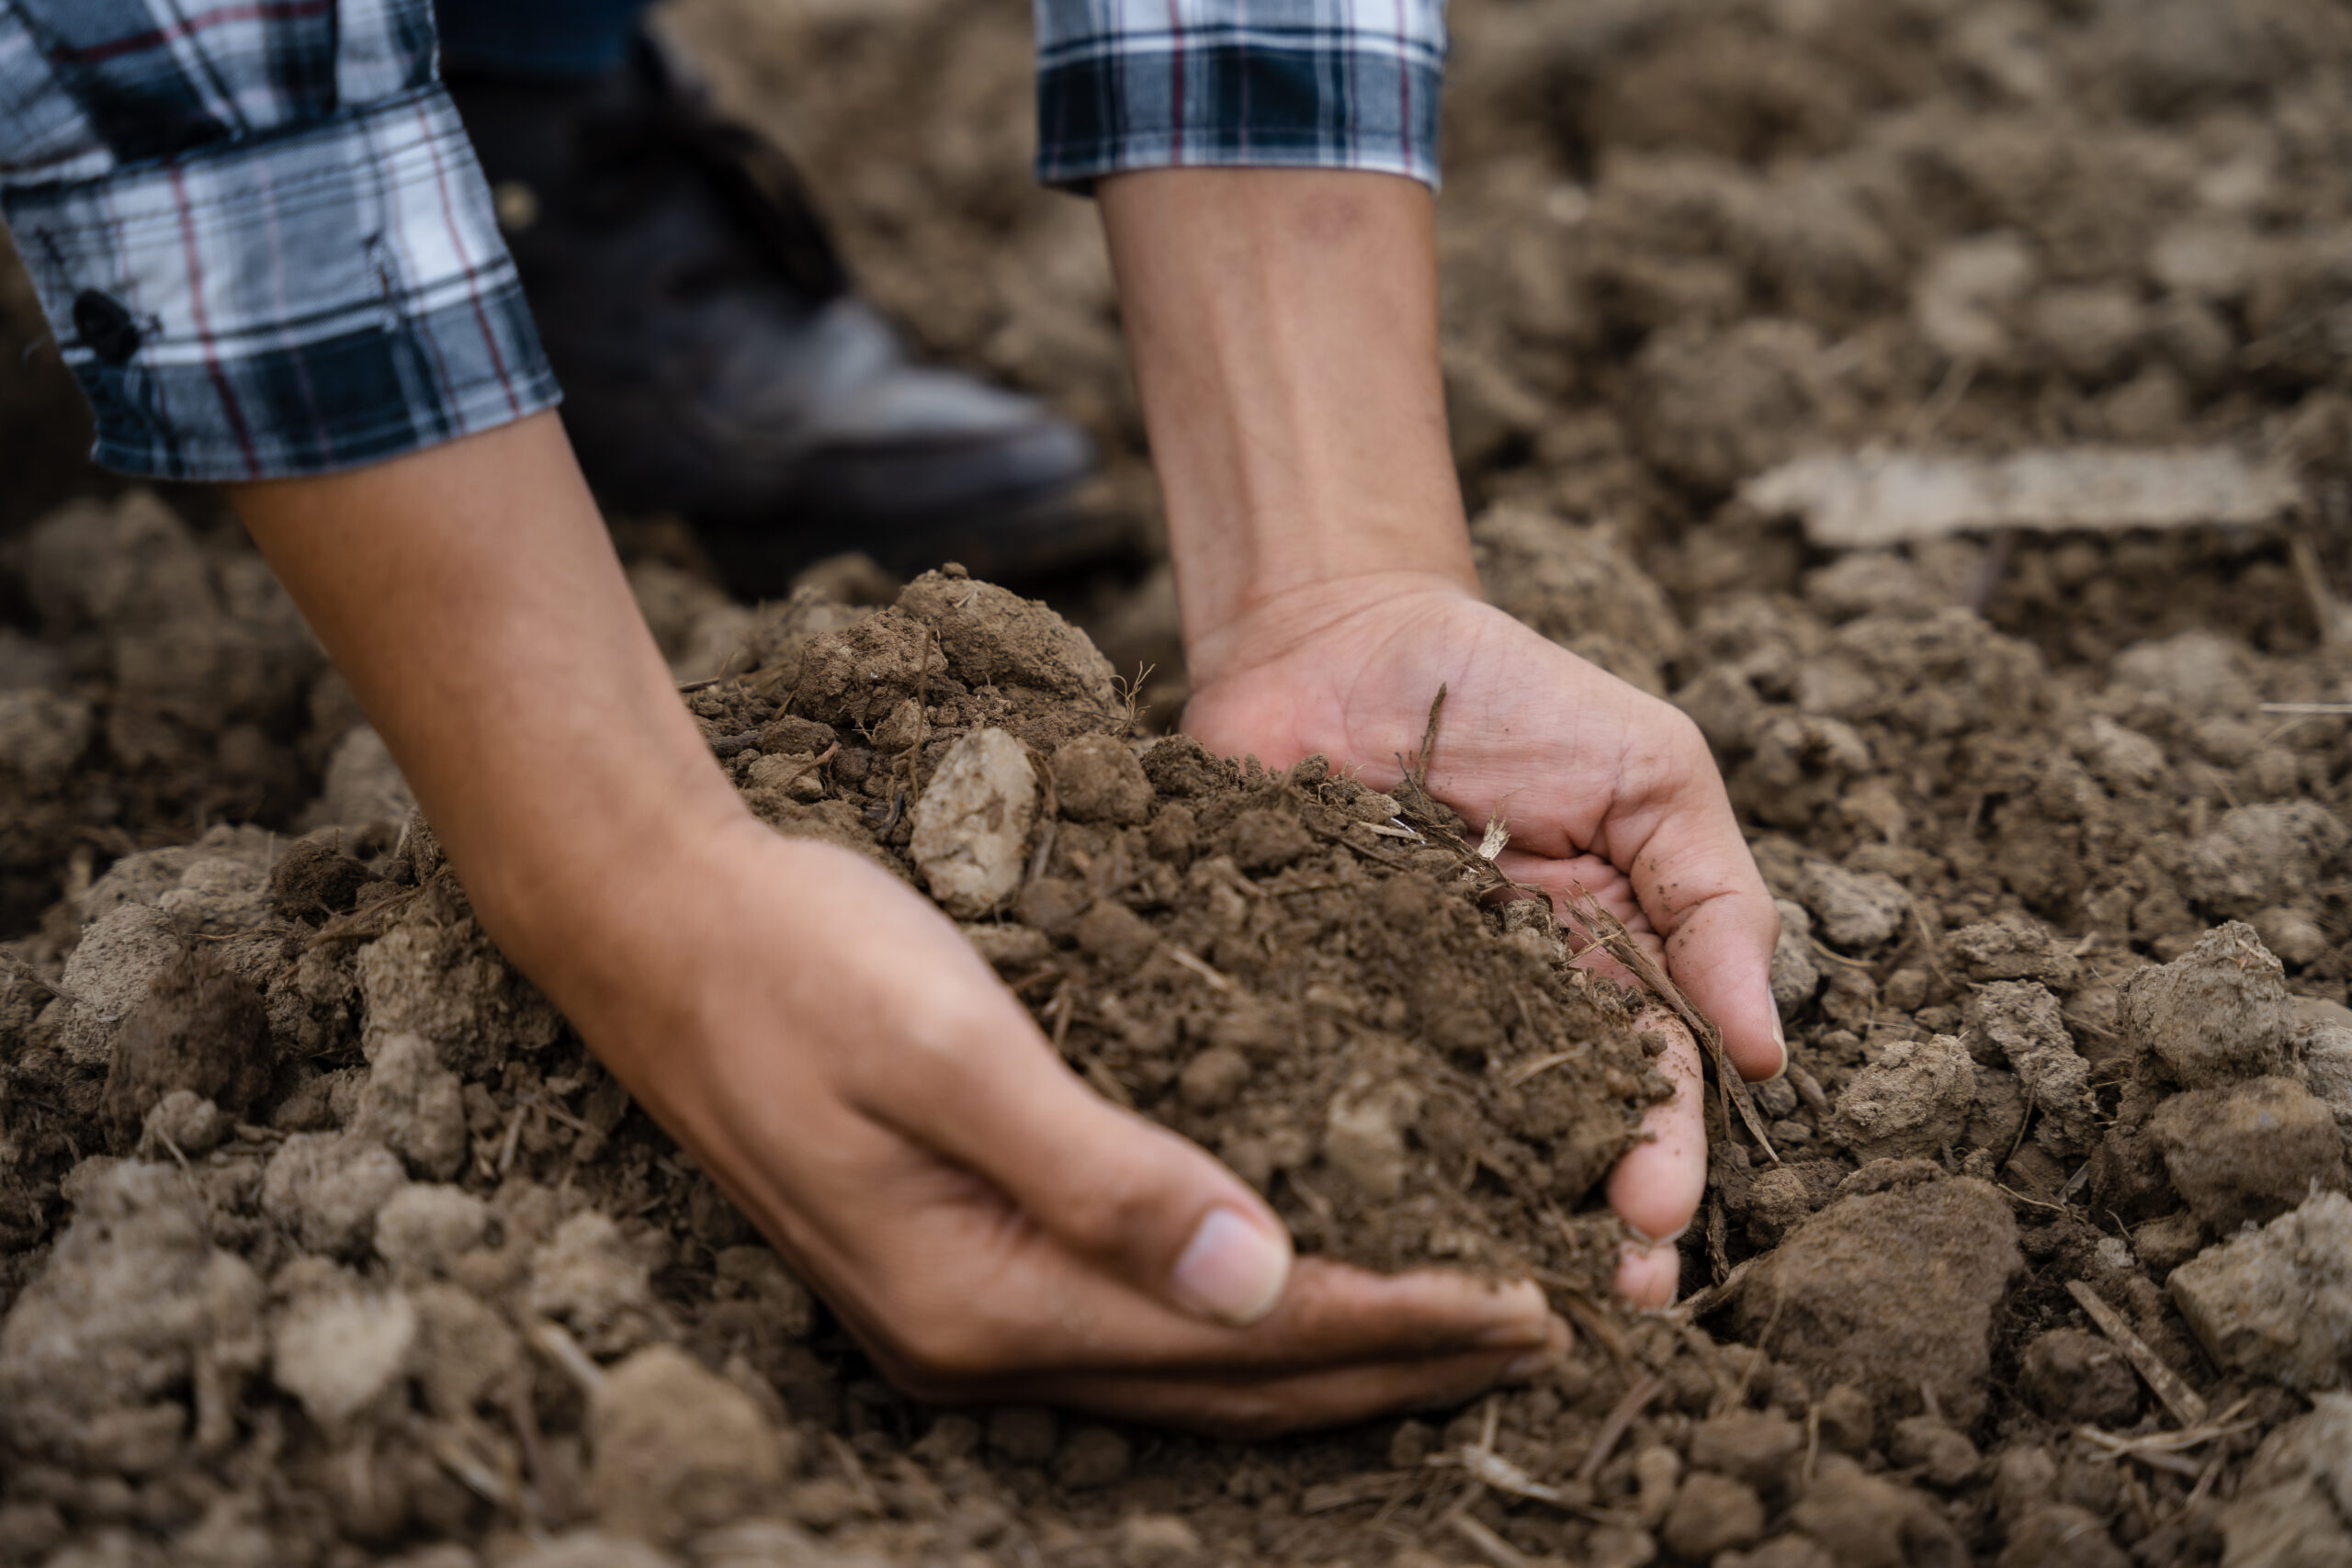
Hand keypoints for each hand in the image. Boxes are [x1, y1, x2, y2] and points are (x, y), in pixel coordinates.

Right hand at [229, 417, 1565, 1432]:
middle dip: (1399, 1360)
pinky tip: (1298, 1284)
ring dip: (1335, 1354)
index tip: (1533, 1301)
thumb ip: (1101, 1174)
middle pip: (1237, 1383)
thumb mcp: (950, 1049)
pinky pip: (1141, 1327)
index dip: (1402, 1319)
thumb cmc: (802, 961)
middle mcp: (980, 1336)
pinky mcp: (957, 1265)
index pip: (1248, 1337)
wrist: (657, 927)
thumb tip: (1261, 1280)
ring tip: (1458, 1331)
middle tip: (1544, 1332)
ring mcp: (962, 1313)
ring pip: (1196, 1372)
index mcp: (986, 1296)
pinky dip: (1246, 1321)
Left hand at [1183, 572, 1786, 1306]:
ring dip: (1470, 1205)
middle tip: (1589, 1293)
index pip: (1646, 1085)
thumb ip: (1713, 897)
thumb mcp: (1651, 773)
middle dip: (1577, 1219)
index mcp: (1596, 971)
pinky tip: (1347, 1191)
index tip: (1653, 1220)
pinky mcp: (1289, 992)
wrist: (1342, 631)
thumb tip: (1766, 1046)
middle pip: (1547, 1136)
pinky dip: (1330, 1131)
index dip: (1658, 1156)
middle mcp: (1498, 1015)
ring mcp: (1391, 1010)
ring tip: (1487, 1278)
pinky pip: (1312, 1072)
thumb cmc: (1516, 694)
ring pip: (1436, 1129)